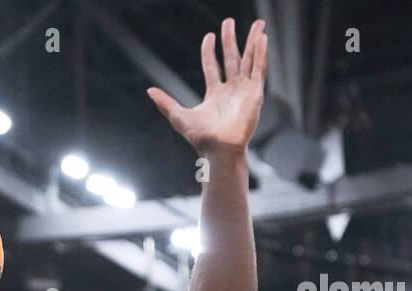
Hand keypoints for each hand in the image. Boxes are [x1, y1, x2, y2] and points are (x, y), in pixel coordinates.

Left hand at [148, 19, 267, 154]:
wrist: (219, 149)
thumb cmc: (200, 138)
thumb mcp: (179, 116)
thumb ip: (166, 103)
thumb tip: (149, 90)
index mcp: (215, 94)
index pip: (212, 66)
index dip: (210, 51)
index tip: (208, 36)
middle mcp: (231, 90)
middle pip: (232, 59)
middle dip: (231, 40)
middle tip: (229, 22)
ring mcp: (244, 91)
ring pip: (249, 60)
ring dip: (253, 42)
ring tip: (258, 24)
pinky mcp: (255, 93)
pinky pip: (259, 69)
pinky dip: (261, 54)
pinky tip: (262, 38)